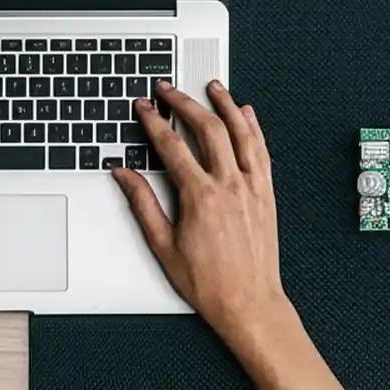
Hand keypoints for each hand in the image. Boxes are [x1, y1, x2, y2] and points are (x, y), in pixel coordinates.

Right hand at [112, 80, 288, 346]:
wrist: (249, 303)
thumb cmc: (208, 282)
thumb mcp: (163, 245)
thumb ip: (143, 204)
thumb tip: (124, 175)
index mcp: (200, 197)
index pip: (172, 146)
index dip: (154, 121)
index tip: (143, 107)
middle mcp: (229, 185)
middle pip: (207, 129)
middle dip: (184, 103)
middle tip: (168, 90)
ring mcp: (251, 187)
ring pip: (239, 133)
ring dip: (225, 105)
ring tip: (212, 86)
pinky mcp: (266, 194)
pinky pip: (261, 151)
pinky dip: (253, 128)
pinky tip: (246, 114)